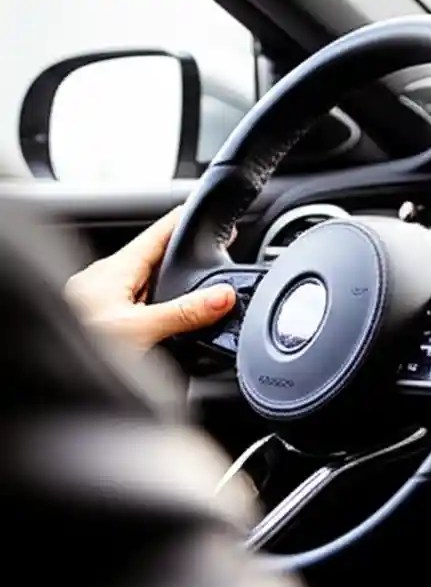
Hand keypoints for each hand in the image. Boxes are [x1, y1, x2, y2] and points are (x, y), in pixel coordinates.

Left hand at [64, 206, 236, 352]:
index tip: (200, 209)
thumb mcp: (139, 330)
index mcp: (111, 272)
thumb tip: (222, 295)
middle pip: (151, 260)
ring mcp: (98, 302)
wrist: (51, 377)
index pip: (154, 235)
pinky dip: (156, 307)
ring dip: (169, 286)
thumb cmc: (79, 347)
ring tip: (199, 291)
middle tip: (213, 254)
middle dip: (182, 258)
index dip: (180, 222)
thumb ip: (184, 313)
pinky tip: (167, 322)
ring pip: (143, 285)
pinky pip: (135, 305)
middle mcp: (103, 282)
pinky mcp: (98, 322)